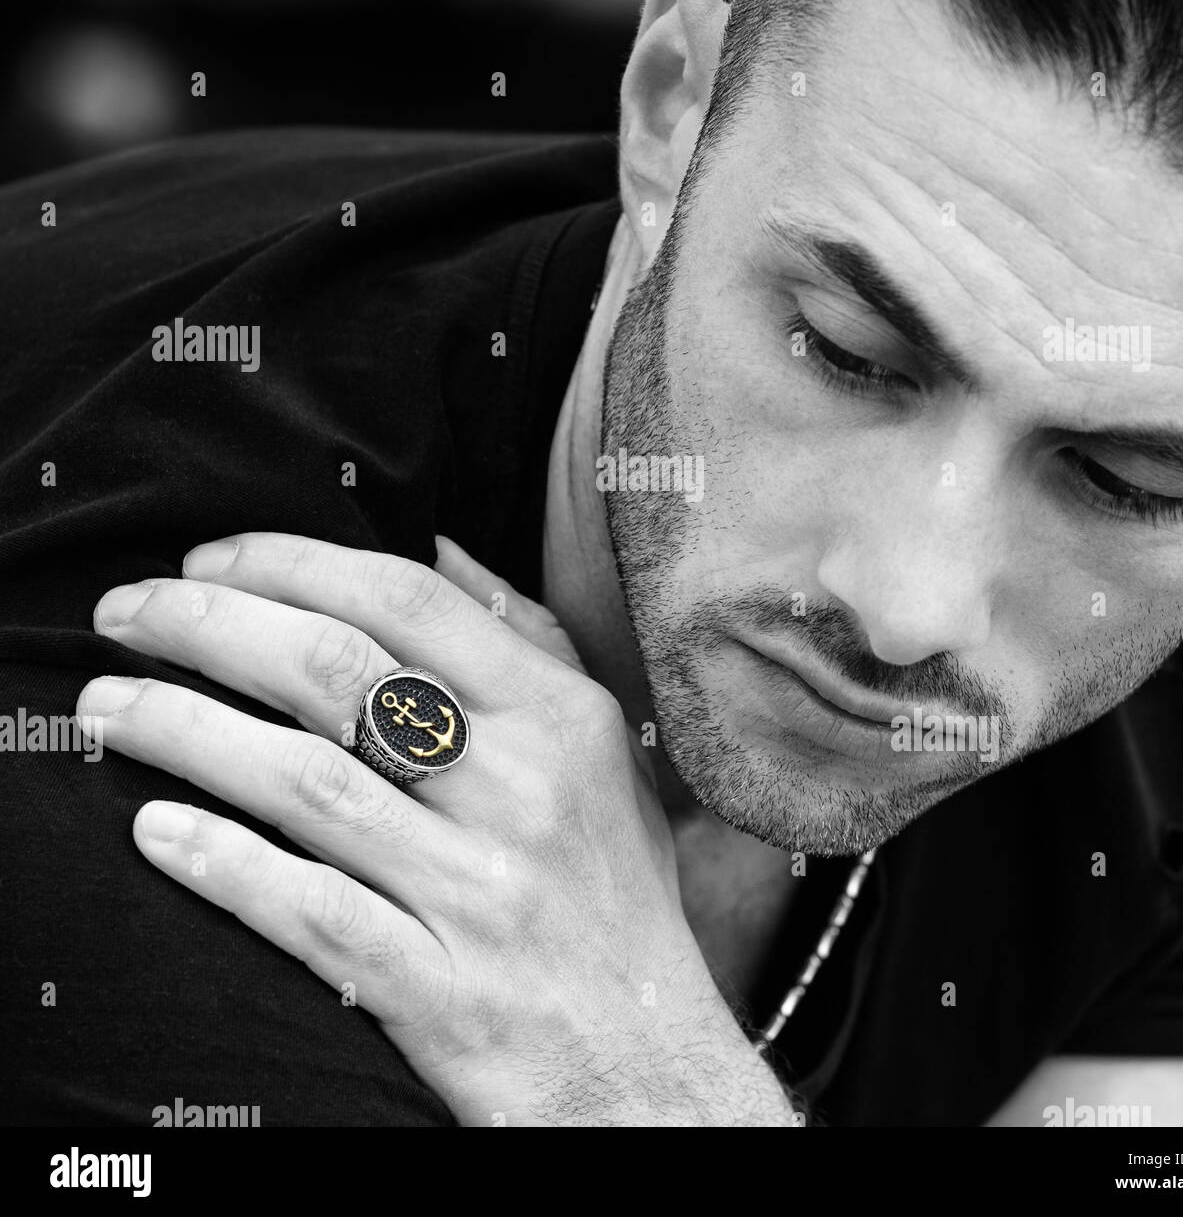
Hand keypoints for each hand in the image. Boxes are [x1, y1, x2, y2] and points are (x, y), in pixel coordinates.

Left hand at [76, 533, 792, 1124]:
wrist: (649, 1066)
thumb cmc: (615, 891)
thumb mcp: (604, 749)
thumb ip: (530, 639)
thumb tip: (439, 545)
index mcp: (560, 718)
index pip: (409, 602)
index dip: (292, 563)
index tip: (210, 557)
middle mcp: (520, 791)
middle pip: (338, 674)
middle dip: (210, 627)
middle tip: (125, 611)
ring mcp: (478, 894)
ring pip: (306, 784)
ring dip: (186, 734)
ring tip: (105, 707)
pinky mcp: (440, 992)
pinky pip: (312, 915)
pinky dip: (225, 867)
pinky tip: (156, 832)